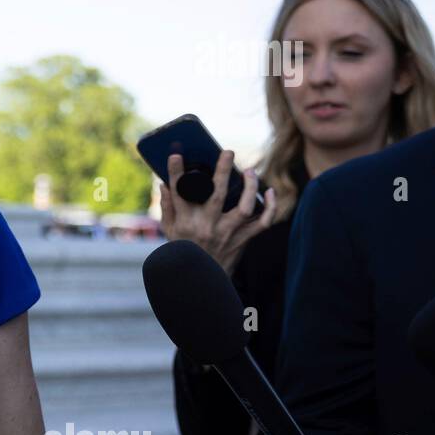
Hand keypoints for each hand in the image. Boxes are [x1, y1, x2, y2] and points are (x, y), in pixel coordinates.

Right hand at [159, 150, 275, 273]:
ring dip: (251, 187)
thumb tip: (164, 183)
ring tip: (249, 171)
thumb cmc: (184, 252)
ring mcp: (227, 233)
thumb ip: (168, 206)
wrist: (202, 281)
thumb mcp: (170, 231)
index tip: (175, 155)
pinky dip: (270, 207)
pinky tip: (270, 193)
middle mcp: (207, 226)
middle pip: (217, 194)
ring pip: (245, 207)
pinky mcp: (243, 240)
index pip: (179, 192)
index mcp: (185, 222)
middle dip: (223, 170)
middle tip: (228, 152)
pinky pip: (262, 223)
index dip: (176, 173)